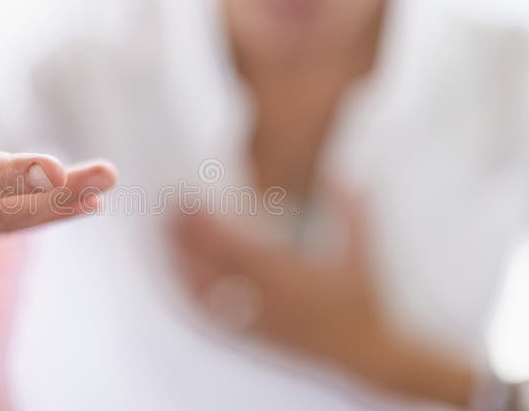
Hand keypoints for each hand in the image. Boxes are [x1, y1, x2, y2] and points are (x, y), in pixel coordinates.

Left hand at [172, 189, 474, 406]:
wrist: (364, 354)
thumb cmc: (362, 302)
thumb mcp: (361, 255)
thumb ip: (350, 213)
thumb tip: (342, 175)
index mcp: (287, 276)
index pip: (233, 246)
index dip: (204, 224)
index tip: (186, 202)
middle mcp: (264, 299)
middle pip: (210, 267)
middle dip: (184, 240)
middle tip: (164, 215)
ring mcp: (254, 320)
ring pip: (204, 294)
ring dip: (180, 267)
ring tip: (164, 244)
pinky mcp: (252, 335)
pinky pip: (213, 318)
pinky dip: (192, 298)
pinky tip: (180, 283)